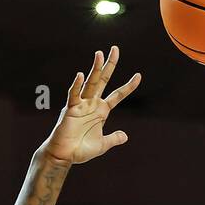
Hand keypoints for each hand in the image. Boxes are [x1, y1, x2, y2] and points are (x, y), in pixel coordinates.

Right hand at [43, 47, 140, 165]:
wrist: (65, 156)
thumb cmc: (81, 150)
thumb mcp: (102, 145)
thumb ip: (113, 139)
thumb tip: (125, 136)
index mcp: (101, 111)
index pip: (117, 95)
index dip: (128, 86)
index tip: (139, 76)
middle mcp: (92, 104)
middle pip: (103, 80)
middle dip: (109, 65)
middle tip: (115, 49)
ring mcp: (81, 104)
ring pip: (90, 83)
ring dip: (94, 69)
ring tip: (99, 54)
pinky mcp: (70, 109)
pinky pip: (74, 95)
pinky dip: (76, 86)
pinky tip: (80, 75)